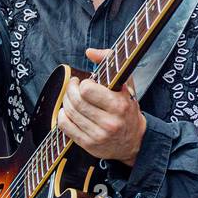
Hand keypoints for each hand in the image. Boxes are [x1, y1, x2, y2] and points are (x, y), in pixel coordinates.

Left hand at [57, 48, 146, 166]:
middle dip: (70, 90)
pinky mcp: (89, 145)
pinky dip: (63, 116)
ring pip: (69, 112)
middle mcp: (109, 122)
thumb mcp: (126, 84)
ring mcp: (98, 135)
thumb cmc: (128, 109)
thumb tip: (90, 52)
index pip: (88, 90)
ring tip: (72, 97)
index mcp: (119, 105)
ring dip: (66, 101)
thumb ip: (110, 62)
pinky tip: (69, 111)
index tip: (85, 83)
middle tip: (73, 86)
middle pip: (76, 101)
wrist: (134, 142)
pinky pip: (65, 126)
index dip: (83, 84)